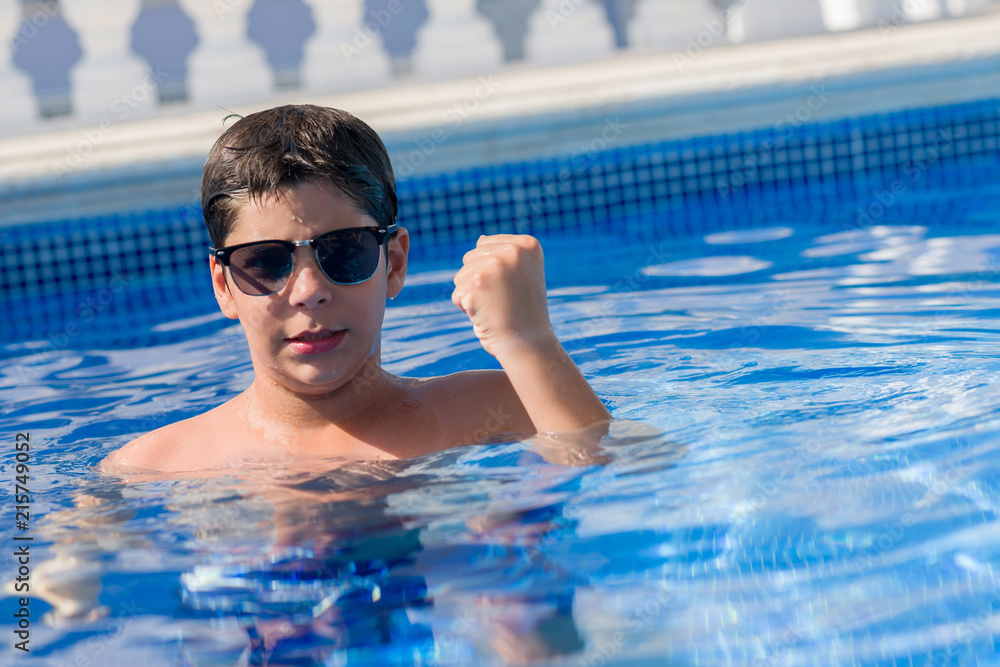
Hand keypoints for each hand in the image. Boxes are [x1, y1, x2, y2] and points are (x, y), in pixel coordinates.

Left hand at [452, 234, 555, 358]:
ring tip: (495, 307)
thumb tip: (480, 239)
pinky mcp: (476, 283)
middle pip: (470, 257)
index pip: (485, 245)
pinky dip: (466, 309)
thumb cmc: (523, 312)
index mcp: (527, 245)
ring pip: (460, 275)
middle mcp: (512, 250)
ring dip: (472, 295)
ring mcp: (494, 265)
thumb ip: (503, 255)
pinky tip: (487, 315)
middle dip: (479, 281)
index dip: (492, 271)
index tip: (512, 287)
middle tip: (503, 299)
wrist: (528, 343)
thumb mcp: (521, 275)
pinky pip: (457, 294)